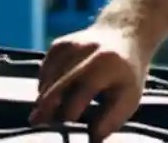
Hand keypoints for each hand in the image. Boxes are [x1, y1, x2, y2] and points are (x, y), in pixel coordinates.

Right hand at [30, 24, 151, 140]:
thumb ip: (110, 120)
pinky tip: (50, 94)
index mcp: (106, 65)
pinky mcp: (60, 43)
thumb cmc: (126, 76)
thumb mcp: (129, 97)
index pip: (78, 96)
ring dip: (43, 99)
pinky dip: (44, 85)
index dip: (69, 117)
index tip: (65, 132)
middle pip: (57, 86)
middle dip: (47, 109)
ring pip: (47, 79)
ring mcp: (71, 44)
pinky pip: (44, 70)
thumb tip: (91, 140)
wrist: (125, 35)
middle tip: (38, 125)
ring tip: (43, 115)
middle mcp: (87, 50)